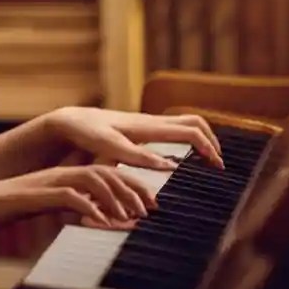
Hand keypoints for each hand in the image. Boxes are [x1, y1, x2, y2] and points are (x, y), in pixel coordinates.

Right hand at [0, 164, 156, 231]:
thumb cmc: (10, 209)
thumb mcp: (49, 207)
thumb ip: (74, 207)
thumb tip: (102, 217)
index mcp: (65, 173)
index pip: (105, 170)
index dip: (131, 185)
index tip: (150, 203)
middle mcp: (60, 173)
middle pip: (105, 171)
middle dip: (132, 189)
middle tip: (150, 209)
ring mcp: (49, 182)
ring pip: (92, 178)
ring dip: (116, 198)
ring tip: (130, 218)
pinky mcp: (38, 194)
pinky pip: (70, 197)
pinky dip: (90, 209)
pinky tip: (101, 222)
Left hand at [47, 107, 223, 170]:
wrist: (70, 121)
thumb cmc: (86, 135)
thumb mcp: (110, 148)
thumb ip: (139, 157)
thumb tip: (172, 166)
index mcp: (148, 126)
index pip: (191, 131)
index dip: (209, 147)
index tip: (218, 167)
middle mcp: (152, 121)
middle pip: (195, 122)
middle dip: (212, 140)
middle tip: (218, 164)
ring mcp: (147, 122)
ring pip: (185, 123)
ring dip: (202, 138)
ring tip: (209, 160)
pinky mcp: (141, 128)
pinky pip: (173, 129)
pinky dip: (188, 138)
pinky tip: (185, 156)